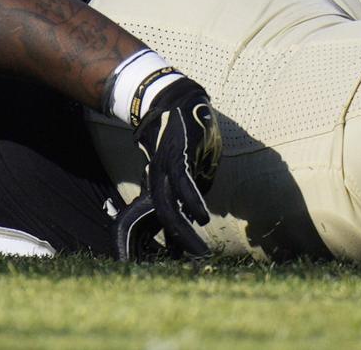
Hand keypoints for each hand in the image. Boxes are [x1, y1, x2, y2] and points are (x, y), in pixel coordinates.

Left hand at [116, 69, 219, 258]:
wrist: (173, 95)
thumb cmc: (183, 132)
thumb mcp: (189, 164)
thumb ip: (192, 186)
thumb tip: (196, 212)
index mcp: (161, 183)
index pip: (158, 216)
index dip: (162, 239)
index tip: (170, 261)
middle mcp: (159, 178)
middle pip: (162, 217)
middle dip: (175, 243)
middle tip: (189, 264)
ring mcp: (165, 166)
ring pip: (169, 205)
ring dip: (183, 230)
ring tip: (197, 251)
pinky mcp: (176, 153)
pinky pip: (183, 182)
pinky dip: (191, 199)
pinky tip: (201, 216)